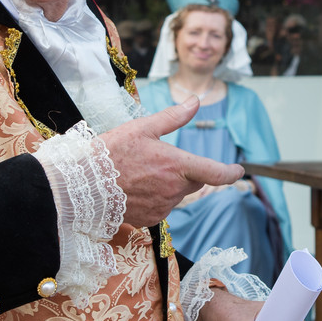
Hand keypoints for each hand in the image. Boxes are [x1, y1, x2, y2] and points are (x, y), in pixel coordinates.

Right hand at [101, 98, 244, 226]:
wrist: (83, 186)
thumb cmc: (111, 153)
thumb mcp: (142, 128)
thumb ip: (173, 117)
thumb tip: (195, 101)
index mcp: (176, 165)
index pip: (215, 172)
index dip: (231, 172)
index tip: (238, 170)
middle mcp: (174, 189)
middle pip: (194, 180)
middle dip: (187, 171)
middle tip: (162, 159)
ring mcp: (163, 206)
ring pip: (177, 193)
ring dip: (169, 184)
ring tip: (141, 173)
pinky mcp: (151, 218)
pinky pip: (163, 206)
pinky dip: (156, 197)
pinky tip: (136, 188)